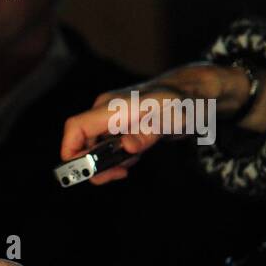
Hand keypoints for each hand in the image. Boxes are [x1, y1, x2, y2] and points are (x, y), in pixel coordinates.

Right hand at [59, 63, 255, 184]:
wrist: (195, 93)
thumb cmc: (185, 101)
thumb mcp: (173, 119)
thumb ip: (148, 133)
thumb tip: (127, 147)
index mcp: (113, 107)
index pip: (76, 128)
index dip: (70, 152)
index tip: (82, 172)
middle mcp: (106, 112)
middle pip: (82, 143)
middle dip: (95, 164)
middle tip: (119, 173)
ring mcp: (111, 119)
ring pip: (94, 149)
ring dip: (109, 162)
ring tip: (133, 160)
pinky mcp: (118, 127)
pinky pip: (107, 147)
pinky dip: (118, 157)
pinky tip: (135, 154)